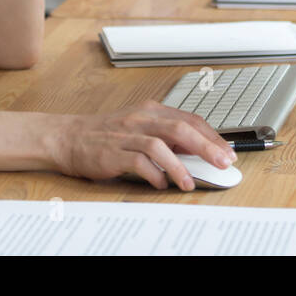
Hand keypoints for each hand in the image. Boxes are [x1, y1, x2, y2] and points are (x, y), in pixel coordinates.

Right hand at [47, 102, 234, 190]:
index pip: (189, 119)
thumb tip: (198, 151)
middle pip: (180, 129)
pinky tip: (160, 184)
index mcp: (151, 110)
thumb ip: (166, 135)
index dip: (211, 136)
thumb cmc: (106, 135)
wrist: (68, 137)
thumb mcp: (140, 127)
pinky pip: (138, 162)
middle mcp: (141, 118)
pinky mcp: (113, 152)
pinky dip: (153, 174)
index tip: (227, 151)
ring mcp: (126, 134)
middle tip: (222, 163)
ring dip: (179, 166)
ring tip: (189, 183)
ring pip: (160, 145)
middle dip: (206, 146)